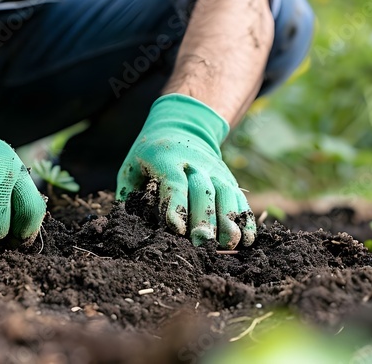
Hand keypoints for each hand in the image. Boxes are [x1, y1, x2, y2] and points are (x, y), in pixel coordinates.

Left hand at [116, 94, 255, 248]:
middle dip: (203, 217)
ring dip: (228, 219)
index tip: (176, 229)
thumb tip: (124, 226)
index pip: (173, 182)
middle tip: (202, 243)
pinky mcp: (228, 178)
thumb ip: (128, 194)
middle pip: (202, 190)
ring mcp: (215, 170)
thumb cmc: (149, 155)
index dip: (175, 205)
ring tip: (228, 244)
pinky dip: (245, 219)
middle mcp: (195, 163)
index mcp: (166, 158)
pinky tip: (247, 240)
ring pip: (225, 193)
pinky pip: (239, 198)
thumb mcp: (132, 167)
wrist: (181, 127)